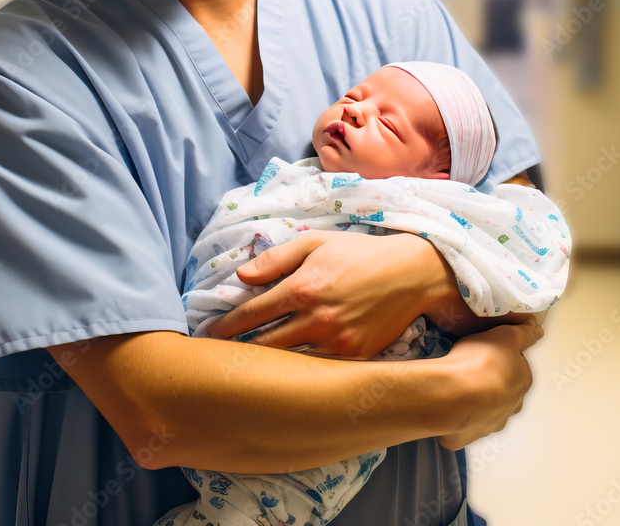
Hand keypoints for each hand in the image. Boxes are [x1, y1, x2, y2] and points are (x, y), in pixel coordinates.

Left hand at [206, 230, 447, 358]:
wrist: (410, 274)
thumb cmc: (359, 254)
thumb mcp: (316, 243)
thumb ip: (275, 259)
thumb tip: (240, 277)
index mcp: (303, 287)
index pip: (252, 314)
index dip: (227, 327)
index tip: (209, 335)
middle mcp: (316, 319)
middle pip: (264, 347)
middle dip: (238, 354)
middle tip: (217, 360)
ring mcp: (336, 344)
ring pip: (289, 363)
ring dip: (265, 368)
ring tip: (243, 372)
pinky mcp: (354, 359)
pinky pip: (317, 371)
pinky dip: (298, 373)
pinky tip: (283, 376)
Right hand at [434, 315, 542, 449]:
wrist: (455, 394)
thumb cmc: (481, 362)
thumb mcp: (506, 336)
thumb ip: (524, 333)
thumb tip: (538, 330)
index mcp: (522, 383)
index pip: (519, 369)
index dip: (504, 359)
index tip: (488, 352)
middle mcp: (511, 408)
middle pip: (504, 393)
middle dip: (492, 384)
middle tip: (472, 369)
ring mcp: (488, 426)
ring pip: (485, 413)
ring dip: (476, 403)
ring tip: (457, 387)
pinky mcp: (465, 438)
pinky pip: (462, 429)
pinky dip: (457, 420)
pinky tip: (447, 407)